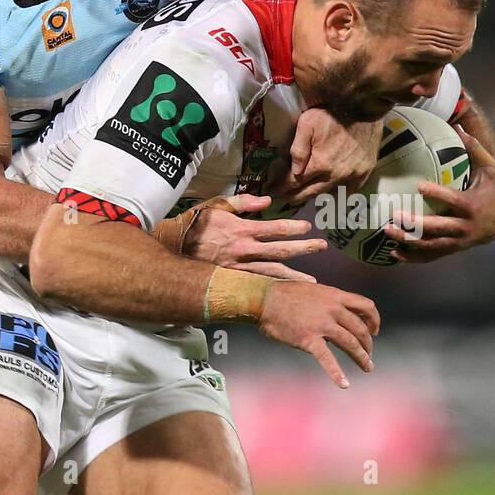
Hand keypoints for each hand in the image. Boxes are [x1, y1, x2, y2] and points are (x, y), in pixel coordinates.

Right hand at [182, 193, 326, 280]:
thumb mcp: (217, 204)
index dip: (295, 228)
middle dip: (304, 249)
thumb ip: (243, 202)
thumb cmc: (194, 223)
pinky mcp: (230, 279)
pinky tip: (283, 292)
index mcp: (242, 229)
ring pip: (271, 273)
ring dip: (293, 277)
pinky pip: (255, 284)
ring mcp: (237, 268)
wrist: (171, 246)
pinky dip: (271, 288)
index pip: (276, 229)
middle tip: (322, 247)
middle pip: (280, 251)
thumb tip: (267, 201)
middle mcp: (243, 250)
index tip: (308, 227)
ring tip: (311, 281)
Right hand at [258, 281, 379, 387]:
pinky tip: (344, 384)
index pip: (366, 306)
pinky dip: (337, 373)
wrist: (264, 299)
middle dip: (368, 344)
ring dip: (362, 358)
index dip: (374, 320)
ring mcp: (322, 325)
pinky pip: (327, 359)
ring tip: (368, 367)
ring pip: (351, 344)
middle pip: (361, 329)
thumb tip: (336, 310)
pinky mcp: (308, 340)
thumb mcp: (313, 290)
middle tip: (369, 355)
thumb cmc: (284, 294)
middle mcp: (333, 309)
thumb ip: (328, 300)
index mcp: (335, 296)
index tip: (374, 331)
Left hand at [273, 109, 381, 205]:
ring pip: (329, 193)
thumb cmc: (332, 112)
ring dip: (315, 195)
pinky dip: (338, 191)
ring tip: (304, 194)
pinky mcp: (365, 171)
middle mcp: (336, 175)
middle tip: (284, 198)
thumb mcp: (307, 124)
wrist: (364, 105)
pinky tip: (330, 189)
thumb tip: (294, 172)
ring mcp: (352, 175)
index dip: (282, 188)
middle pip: (311, 193)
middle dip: (294, 197)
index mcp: (320, 164)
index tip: (273, 191)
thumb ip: (298, 149)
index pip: (295, 182)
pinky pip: (349, 190)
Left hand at [383, 128, 494, 262]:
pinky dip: (412, 257)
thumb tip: (458, 125)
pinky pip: (429, 256)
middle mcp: (464, 227)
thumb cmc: (490, 190)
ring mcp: (456, 241)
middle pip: (438, 228)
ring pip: (430, 245)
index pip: (452, 200)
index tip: (418, 186)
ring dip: (408, 240)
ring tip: (387, 232)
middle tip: (395, 215)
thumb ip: (474, 149)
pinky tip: (393, 253)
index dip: (437, 194)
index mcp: (472, 205)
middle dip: (416, 223)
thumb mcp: (488, 169)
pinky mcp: (450, 250)